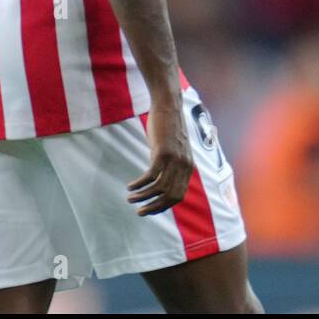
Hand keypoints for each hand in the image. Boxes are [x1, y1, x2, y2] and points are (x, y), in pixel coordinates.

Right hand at [127, 99, 192, 215]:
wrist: (169, 106)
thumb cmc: (169, 128)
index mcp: (188, 167)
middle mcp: (184, 165)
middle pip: (170, 195)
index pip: (179, 195)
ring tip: (130, 199)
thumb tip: (160, 181)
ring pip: (159, 188)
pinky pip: (151, 176)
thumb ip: (172, 164)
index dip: (164, 206)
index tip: (150, 210)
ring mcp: (175, 159)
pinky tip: (130, 186)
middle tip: (139, 212)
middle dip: (154, 207)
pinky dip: (139, 184)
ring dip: (143, 197)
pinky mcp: (163, 152)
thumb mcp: (175, 149)